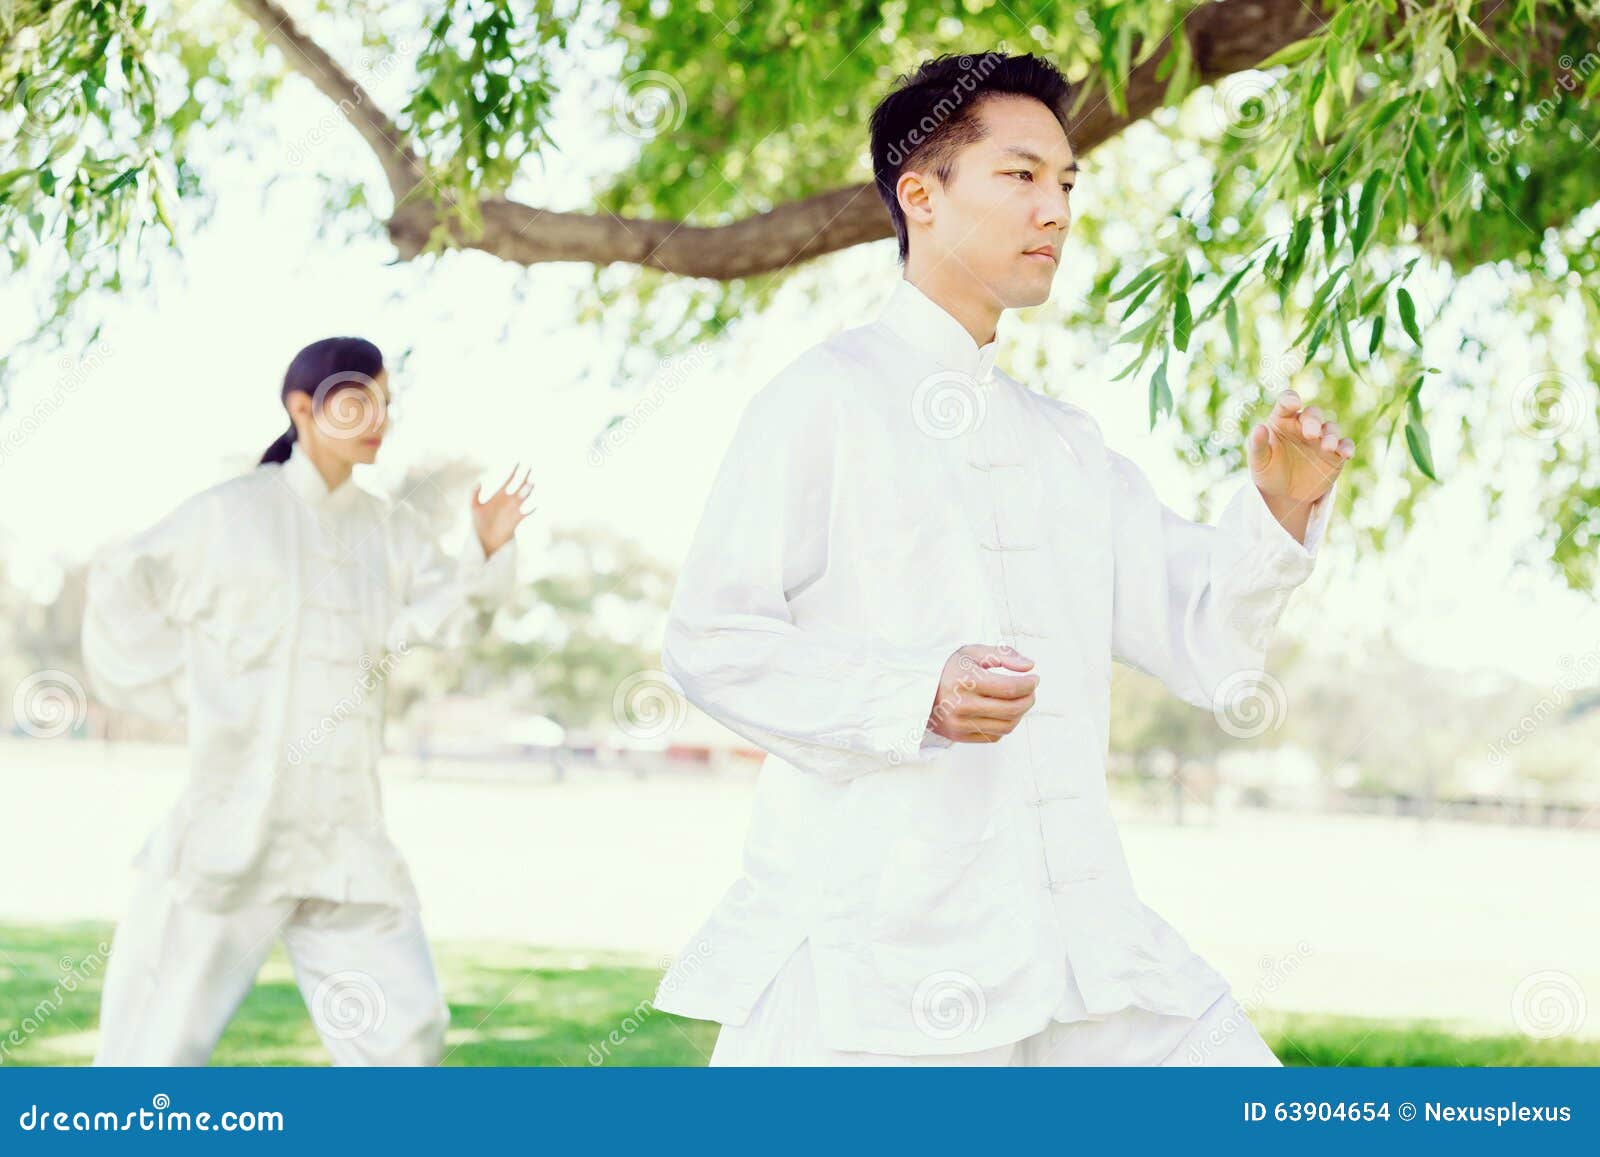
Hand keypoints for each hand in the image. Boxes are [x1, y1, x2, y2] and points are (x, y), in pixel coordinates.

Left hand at [471, 463, 535, 556]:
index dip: (514, 470)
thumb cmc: (479, 523)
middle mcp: (509, 500)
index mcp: (500, 495)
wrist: (485, 539)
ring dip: (528, 490)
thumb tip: (480, 482)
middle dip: (525, 476)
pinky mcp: (517, 520)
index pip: (510, 479)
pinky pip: (527, 512)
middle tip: (530, 466)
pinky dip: (531, 508)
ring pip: (525, 496)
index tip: (519, 461)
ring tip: (530, 483)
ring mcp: (514, 509)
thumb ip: (474, 494)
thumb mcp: (474, 506)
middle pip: (521, 485)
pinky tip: (535, 505)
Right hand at [926, 644, 1039, 743]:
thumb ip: (1003, 655)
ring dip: (1020, 713)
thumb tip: (1029, 666)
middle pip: (1012, 709)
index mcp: (966, 680)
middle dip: (1029, 699)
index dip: (1029, 685)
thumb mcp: (972, 652)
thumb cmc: (949, 668)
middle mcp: (962, 705)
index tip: (1034, 678)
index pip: (1010, 688)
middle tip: (1031, 690)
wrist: (917, 689)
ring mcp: (960, 723)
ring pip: (1007, 726)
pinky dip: (1005, 724)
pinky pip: (994, 736)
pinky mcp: (959, 736)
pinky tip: (1003, 712)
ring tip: (1019, 700)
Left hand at [1247, 390, 1354, 508]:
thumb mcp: (1258, 461)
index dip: (1291, 400)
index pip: (1287, 403)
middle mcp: (1304, 425)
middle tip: (1311, 434)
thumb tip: (1259, 427)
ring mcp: (1321, 438)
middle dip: (1313, 421)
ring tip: (1327, 447)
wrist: (1283, 495)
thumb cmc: (1267, 472)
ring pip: (1331, 428)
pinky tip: (1346, 454)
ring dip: (1331, 435)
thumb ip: (1258, 444)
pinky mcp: (1335, 453)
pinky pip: (1345, 445)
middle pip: (1313, 414)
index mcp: (1282, 420)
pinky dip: (1347, 447)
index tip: (1293, 403)